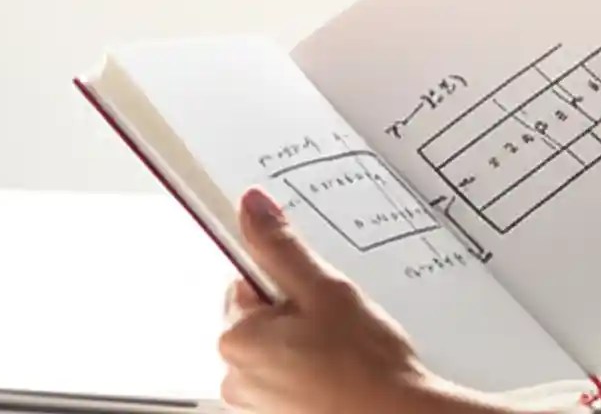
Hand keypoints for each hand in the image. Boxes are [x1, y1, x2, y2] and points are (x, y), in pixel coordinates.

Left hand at [217, 189, 517, 413]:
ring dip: (304, 343)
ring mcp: (256, 402)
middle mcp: (236, 375)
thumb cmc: (364, 364)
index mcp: (236, 339)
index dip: (287, 282)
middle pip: (259, 318)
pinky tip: (340, 371)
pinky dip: (310, 371)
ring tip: (343, 349)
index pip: (245, 283)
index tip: (314, 292)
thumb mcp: (325, 289)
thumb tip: (252, 206)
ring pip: (276, 348)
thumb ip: (282, 247)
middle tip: (335, 321)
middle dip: (295, 314)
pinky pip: (287, 378)